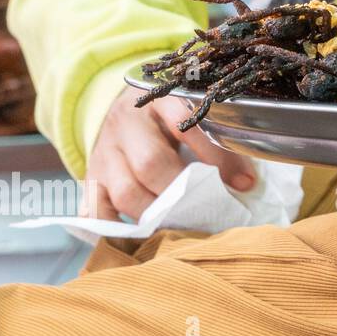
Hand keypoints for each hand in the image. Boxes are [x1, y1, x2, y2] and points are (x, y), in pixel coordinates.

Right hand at [82, 87, 255, 220]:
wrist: (124, 107)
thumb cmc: (168, 114)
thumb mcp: (191, 113)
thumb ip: (216, 140)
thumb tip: (245, 182)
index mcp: (158, 100)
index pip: (185, 126)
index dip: (214, 156)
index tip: (242, 182)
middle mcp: (126, 124)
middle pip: (150, 163)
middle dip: (183, 191)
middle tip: (208, 208)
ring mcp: (104, 152)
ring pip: (124, 191)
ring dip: (155, 214)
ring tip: (182, 224)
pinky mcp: (91, 177)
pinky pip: (94, 209)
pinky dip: (115, 228)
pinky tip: (140, 236)